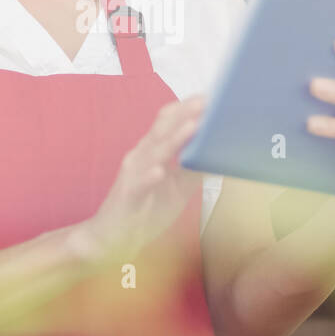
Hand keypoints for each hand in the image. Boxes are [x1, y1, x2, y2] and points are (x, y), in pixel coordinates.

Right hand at [80, 95, 207, 260]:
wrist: (114, 238)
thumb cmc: (147, 208)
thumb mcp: (178, 188)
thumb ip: (195, 169)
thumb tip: (220, 153)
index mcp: (152, 151)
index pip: (167, 123)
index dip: (186, 109)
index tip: (209, 97)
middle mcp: (140, 156)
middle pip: (162, 131)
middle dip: (184, 115)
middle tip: (205, 101)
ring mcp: (132, 175)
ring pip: (153, 153)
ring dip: (172, 139)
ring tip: (192, 126)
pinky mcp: (127, 196)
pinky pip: (139, 184)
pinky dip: (149, 177)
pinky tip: (160, 172)